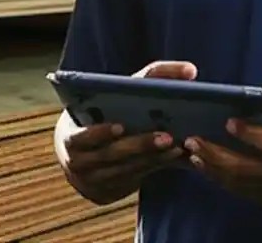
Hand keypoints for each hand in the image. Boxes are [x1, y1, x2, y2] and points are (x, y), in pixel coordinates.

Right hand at [58, 61, 197, 203]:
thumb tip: (190, 69)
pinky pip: (133, 179)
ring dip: (152, 157)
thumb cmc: (101, 116)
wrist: (78, 155)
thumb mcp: (110, 97)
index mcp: (71, 135)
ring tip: (176, 146)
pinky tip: (174, 157)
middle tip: (167, 136)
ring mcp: (91, 179)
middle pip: (112, 154)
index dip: (100, 132)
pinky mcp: (105, 192)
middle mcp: (77, 160)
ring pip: (125, 168)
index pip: (82, 135)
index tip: (121, 126)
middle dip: (140, 145)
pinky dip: (154, 166)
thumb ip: (149, 78)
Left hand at [184, 77, 261, 209]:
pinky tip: (207, 169)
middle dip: (219, 156)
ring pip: (245, 185)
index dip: (250, 135)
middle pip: (252, 169)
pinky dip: (224, 182)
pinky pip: (248, 194)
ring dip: (215, 171)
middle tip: (194, 140)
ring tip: (193, 154)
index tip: (229, 122)